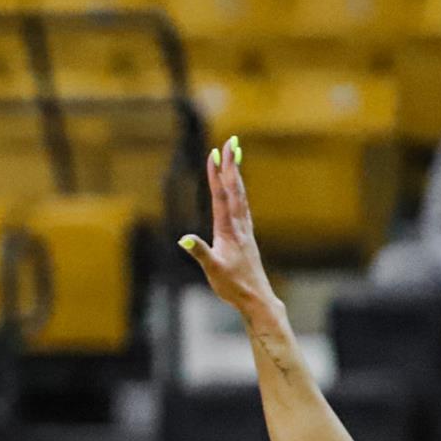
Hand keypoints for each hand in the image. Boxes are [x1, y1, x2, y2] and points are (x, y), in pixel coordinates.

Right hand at [179, 136, 281, 317]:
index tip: (215, 154)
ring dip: (236, 175)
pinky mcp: (246, 237)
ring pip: (240, 196)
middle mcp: (239, 226)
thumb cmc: (233, 285)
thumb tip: (183, 239)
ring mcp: (245, 230)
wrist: (257, 298)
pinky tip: (238, 191)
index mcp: (228, 230)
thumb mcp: (212, 270)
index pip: (221, 197)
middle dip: (231, 165)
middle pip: (234, 190)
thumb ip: (199, 252)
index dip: (217, 175)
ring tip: (235, 157)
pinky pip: (242, 207)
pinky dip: (238, 192)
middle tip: (231, 142)